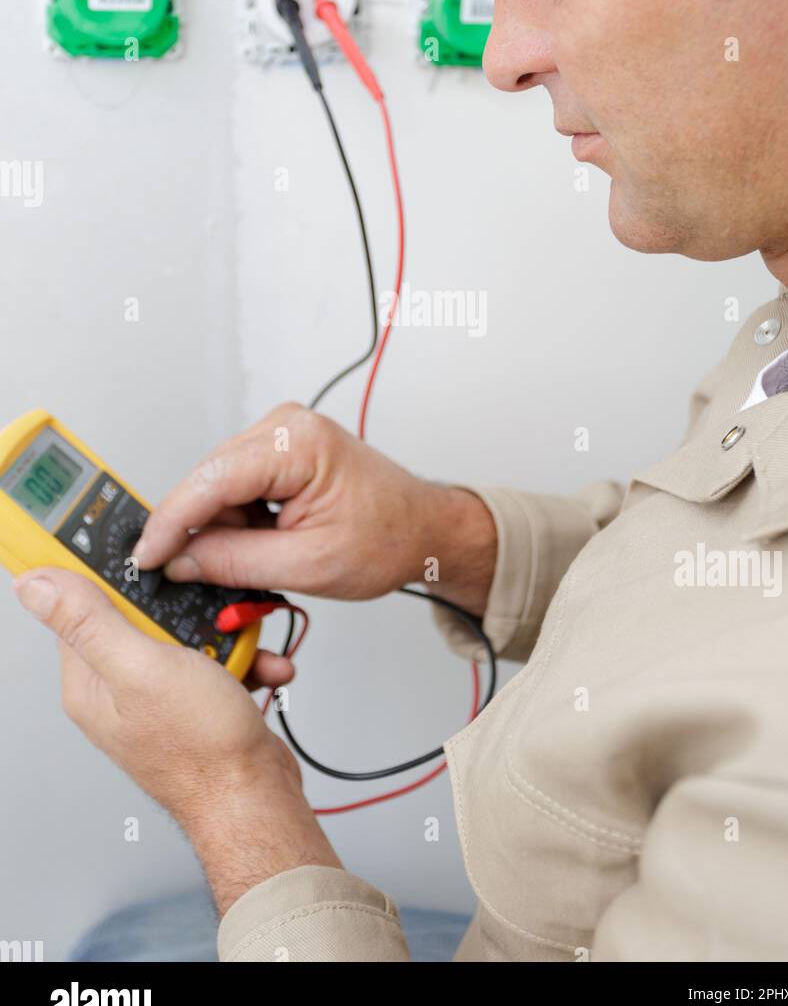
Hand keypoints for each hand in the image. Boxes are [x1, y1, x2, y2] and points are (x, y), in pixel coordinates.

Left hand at [12, 567, 340, 912]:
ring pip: (188, 637)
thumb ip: (88, 622)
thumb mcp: (141, 668)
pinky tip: (258, 668)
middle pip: (143, 617)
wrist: (255, 798)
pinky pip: (219, 663)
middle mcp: (121, 690)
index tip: (147, 563)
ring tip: (240, 647)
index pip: (84, 607)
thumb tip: (35, 585)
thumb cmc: (200, 749)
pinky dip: (244, 661)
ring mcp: (161, 698)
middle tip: (205, 619)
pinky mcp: (199, 703)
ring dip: (225, 636)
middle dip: (185, 611)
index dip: (115, 578)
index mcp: (91, 682)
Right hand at [133, 403, 496, 614]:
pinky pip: (237, 487)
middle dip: (197, 531)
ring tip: (256, 563)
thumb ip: (235, 562)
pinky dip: (238, 522)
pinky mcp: (281, 451)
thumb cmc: (389, 539)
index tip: (144, 558)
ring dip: (221, 530)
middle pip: (208, 481)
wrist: (425, 529)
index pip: (210, 481)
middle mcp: (285, 426)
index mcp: (296, 443)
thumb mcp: (307, 565)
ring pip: (218, 487)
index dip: (171, 523)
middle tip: (193, 578)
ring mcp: (281, 434)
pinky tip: (260, 547)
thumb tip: (179, 561)